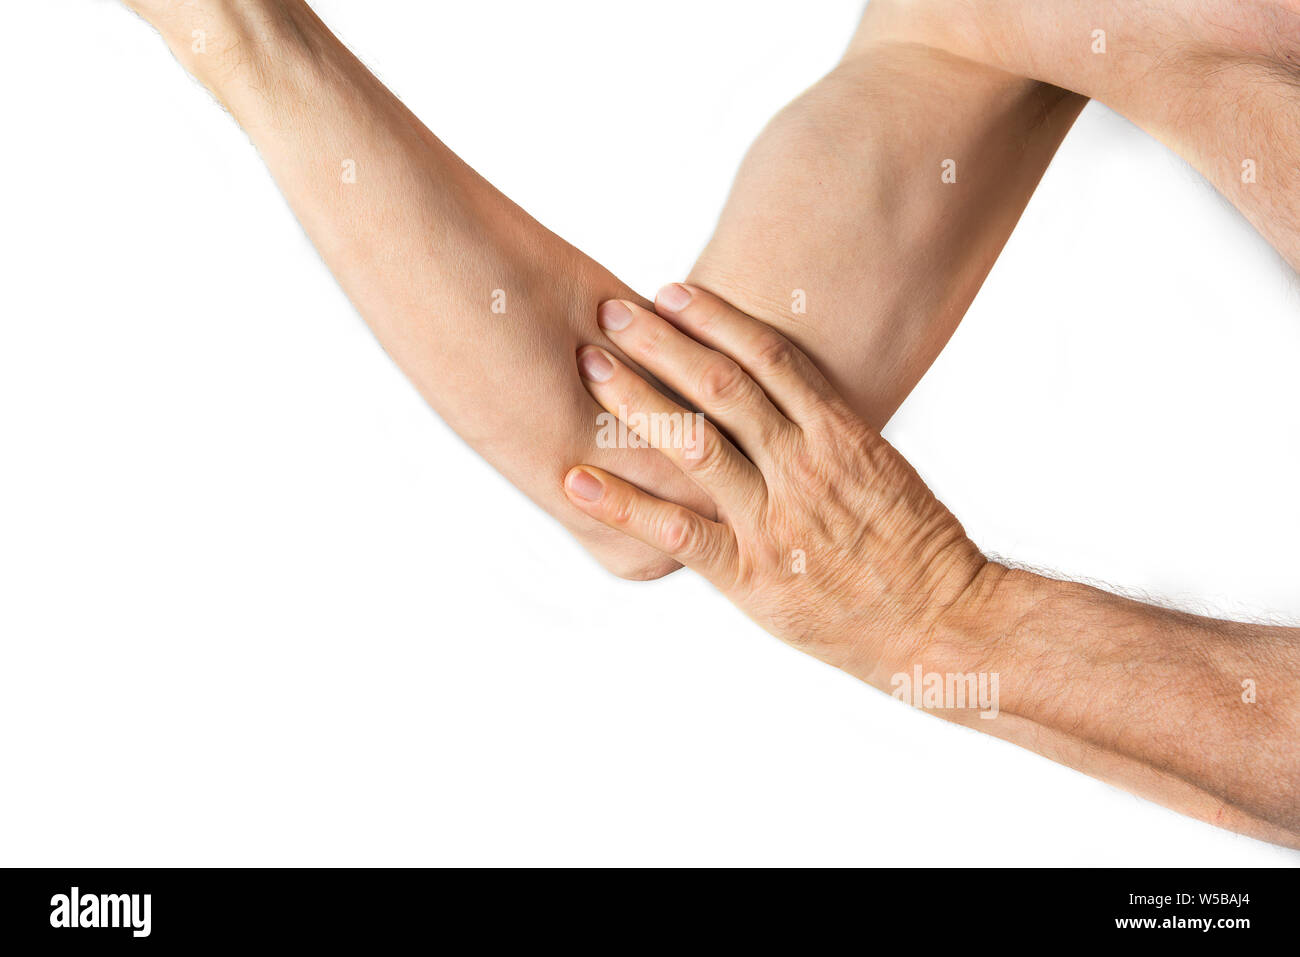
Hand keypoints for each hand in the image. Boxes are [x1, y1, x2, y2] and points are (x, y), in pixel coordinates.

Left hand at [563, 285, 989, 681]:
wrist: (944, 624)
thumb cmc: (916, 550)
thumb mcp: (881, 471)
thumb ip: (828, 434)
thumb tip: (781, 399)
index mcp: (839, 433)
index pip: (768, 356)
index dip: (714, 318)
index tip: (670, 291)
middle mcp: (803, 464)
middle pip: (720, 384)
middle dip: (659, 342)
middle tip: (610, 311)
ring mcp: (774, 517)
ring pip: (693, 441)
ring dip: (635, 399)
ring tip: (589, 366)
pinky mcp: (751, 574)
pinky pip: (677, 530)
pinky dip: (623, 504)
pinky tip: (578, 480)